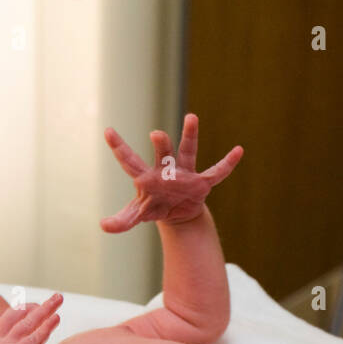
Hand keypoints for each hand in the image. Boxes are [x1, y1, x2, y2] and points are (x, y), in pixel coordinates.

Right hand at [0, 294, 61, 343]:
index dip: (4, 315)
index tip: (15, 310)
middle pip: (14, 316)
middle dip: (28, 307)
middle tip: (42, 302)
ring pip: (28, 322)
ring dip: (45, 309)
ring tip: (58, 298)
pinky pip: (34, 338)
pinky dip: (46, 328)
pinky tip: (57, 318)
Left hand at [100, 113, 242, 233]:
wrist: (176, 212)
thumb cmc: (154, 206)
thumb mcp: (138, 214)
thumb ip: (123, 220)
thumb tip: (103, 226)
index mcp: (146, 176)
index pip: (129, 160)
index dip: (119, 147)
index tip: (108, 131)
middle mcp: (165, 169)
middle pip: (162, 153)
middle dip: (160, 144)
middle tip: (156, 134)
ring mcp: (184, 173)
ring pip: (188, 152)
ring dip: (189, 136)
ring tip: (191, 117)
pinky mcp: (201, 183)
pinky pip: (217, 173)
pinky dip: (227, 164)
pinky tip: (238, 151)